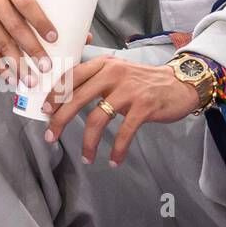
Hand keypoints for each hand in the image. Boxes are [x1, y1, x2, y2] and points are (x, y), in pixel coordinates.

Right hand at [0, 0, 57, 87]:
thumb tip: (84, 38)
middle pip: (14, 27)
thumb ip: (51, 11)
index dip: (41, 21)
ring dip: (18, 65)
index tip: (55, 39)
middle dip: (32, 50)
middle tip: (47, 67)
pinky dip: (1, 68)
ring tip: (32, 79)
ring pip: (1, 43)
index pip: (27, 2)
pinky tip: (12, 78)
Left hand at [42, 56, 199, 165]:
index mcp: (104, 65)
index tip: (44, 110)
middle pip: (77, 98)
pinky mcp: (144, 107)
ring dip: (88, 142)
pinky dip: (117, 150)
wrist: (181, 83)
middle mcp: (114, 74)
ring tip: (86, 158)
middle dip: (60, 119)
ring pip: (97, 119)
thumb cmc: (145, 82)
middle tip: (51, 137)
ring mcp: (129, 90)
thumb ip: (96, 81)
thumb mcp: (118, 72)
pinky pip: (124, 133)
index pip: (72, 76)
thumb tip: (67, 99)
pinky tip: (114, 161)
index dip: (55, 94)